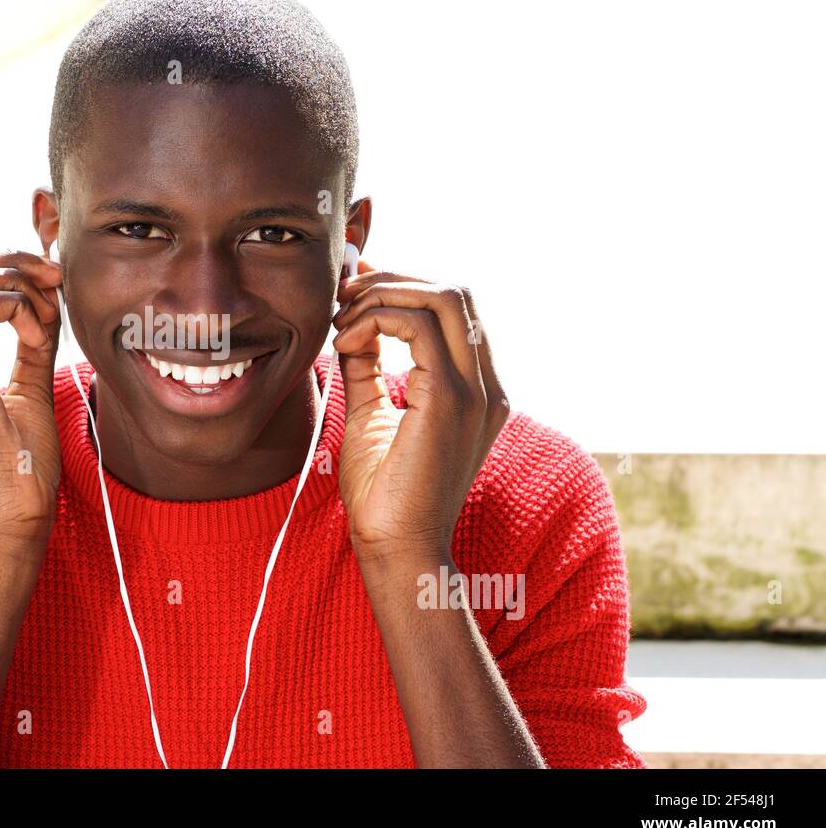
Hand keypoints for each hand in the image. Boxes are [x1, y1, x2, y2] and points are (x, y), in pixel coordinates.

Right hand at [0, 249, 63, 566]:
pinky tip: (37, 331)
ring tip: (47, 303)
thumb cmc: (17, 482)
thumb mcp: (26, 397)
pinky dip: (13, 304)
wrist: (3, 537)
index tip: (46, 291)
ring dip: (8, 277)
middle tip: (49, 275)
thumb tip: (46, 307)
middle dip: (1, 262)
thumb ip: (30, 350)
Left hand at [332, 262, 509, 567]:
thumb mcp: (372, 413)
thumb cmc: (383, 494)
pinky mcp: (451, 400)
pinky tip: (344, 341)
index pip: (454, 310)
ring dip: (382, 295)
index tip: (353, 285)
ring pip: (443, 297)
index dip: (403, 284)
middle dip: (393, 280)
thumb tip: (353, 324)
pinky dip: (375, 319)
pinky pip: (419, 326)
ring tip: (339, 319)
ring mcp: (476, 391)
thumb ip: (369, 366)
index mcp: (477, 390)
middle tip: (343, 295)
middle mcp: (487, 386)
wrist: (394, 548)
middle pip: (456, 292)